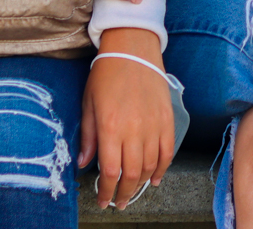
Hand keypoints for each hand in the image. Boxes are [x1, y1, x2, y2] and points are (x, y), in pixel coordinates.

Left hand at [80, 28, 176, 209]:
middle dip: (124, 194)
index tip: (102, 200)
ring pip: (151, 166)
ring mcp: (153, 124)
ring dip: (142, 184)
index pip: (110, 172)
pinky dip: (163, 168)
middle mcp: (133, 129)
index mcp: (110, 127)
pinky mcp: (167, 118)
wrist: (132, 49)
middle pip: (132, 174)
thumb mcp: (89, 104)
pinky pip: (167, 151)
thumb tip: (84, 163)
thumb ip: (88, 137)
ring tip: (133, 192)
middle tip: (118, 203)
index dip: (106, 192)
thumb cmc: (106, 74)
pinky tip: (155, 178)